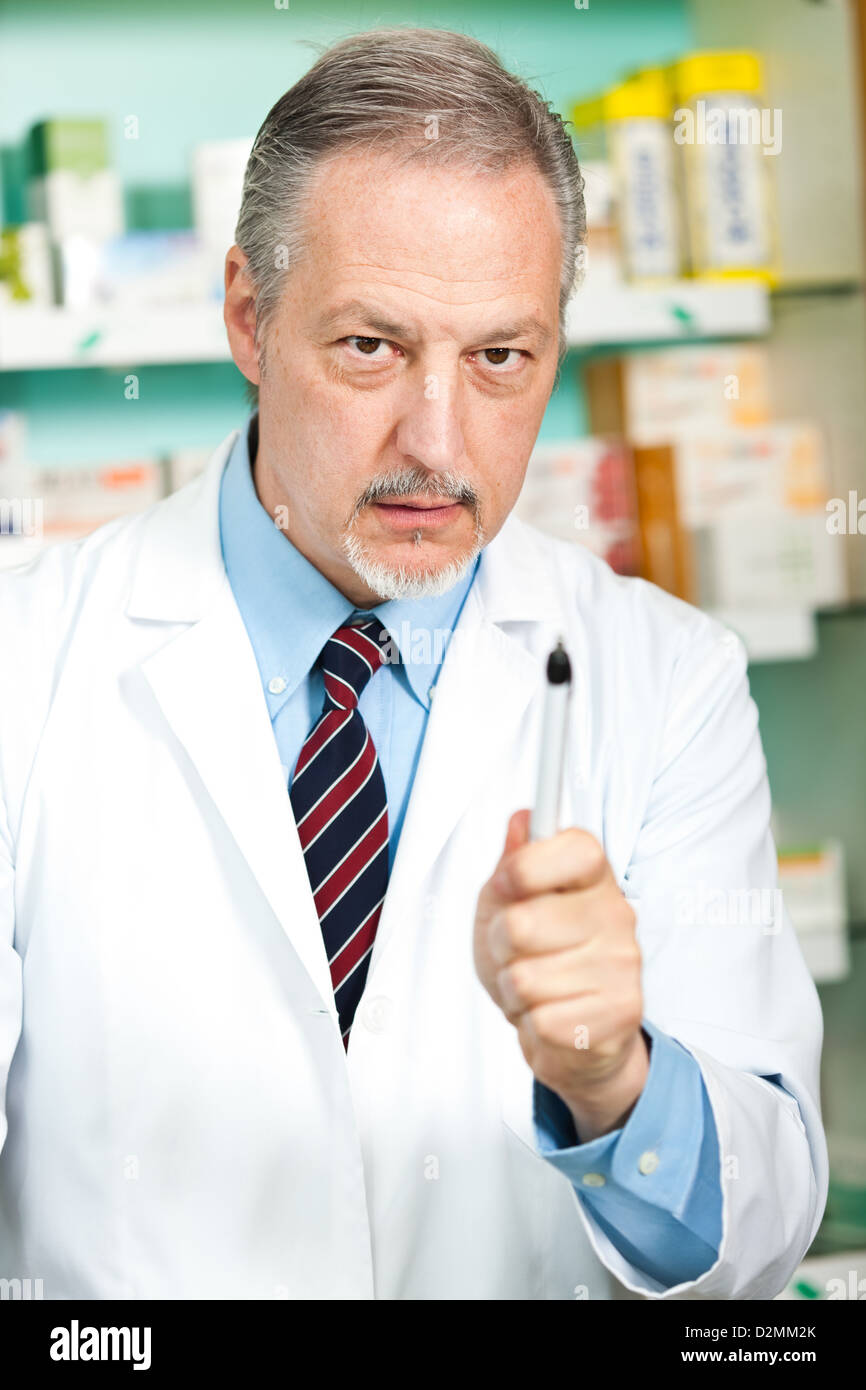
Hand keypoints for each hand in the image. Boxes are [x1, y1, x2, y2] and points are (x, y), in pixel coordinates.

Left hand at [473, 809, 648, 1141]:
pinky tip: (552, 1015)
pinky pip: (541, 1020)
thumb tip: (522, 820)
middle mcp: (618, 914)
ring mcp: (623, 966)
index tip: (507, 885)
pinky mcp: (621, 1015)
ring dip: (515, 990)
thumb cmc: (538, 957)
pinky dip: (531, 1025)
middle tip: (519, 952)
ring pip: (525, 977)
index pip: (575, 850)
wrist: (574, 1034)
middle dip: (501, 946)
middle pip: (521, 923)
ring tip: (537, 988)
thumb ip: (513, 861)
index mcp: (594, 877)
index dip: (526, 868)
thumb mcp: (510, 902)